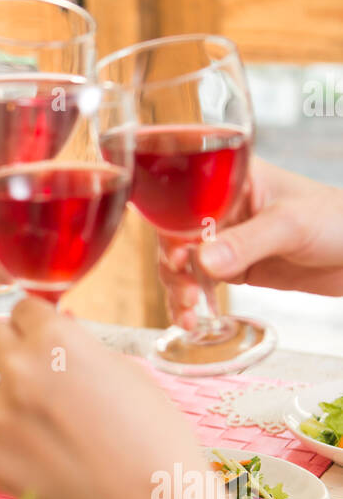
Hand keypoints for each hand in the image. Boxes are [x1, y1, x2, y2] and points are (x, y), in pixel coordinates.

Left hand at [0, 298, 227, 498]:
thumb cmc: (155, 444)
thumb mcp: (125, 372)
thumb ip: (78, 347)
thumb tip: (55, 330)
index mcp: (55, 340)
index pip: (23, 308)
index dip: (39, 327)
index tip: (46, 341)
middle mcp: (18, 371)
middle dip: (13, 351)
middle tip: (40, 380)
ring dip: (12, 403)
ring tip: (58, 437)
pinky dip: (7, 443)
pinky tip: (46, 460)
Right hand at [159, 159, 342, 328]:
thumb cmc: (336, 220)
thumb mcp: (290, 225)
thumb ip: (246, 242)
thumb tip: (202, 261)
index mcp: (230, 180)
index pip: (184, 199)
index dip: (172, 230)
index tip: (178, 259)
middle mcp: (222, 207)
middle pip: (176, 234)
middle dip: (173, 266)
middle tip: (186, 293)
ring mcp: (228, 238)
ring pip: (185, 262)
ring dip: (179, 288)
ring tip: (187, 314)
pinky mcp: (235, 266)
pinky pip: (202, 282)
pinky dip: (192, 300)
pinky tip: (190, 318)